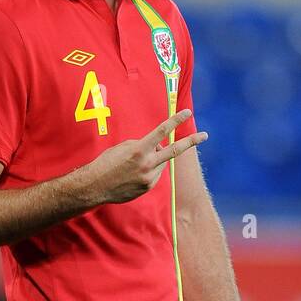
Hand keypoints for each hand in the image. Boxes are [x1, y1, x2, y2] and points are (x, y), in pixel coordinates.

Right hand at [79, 109, 207, 205]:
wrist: (95, 186)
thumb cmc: (107, 162)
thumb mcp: (124, 147)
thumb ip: (143, 145)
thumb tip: (158, 148)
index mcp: (140, 149)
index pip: (162, 131)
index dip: (176, 120)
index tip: (187, 112)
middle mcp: (147, 164)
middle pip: (175, 150)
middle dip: (191, 142)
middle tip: (205, 135)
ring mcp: (149, 178)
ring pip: (162, 163)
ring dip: (155, 160)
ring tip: (135, 165)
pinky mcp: (148, 187)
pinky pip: (155, 175)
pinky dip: (149, 171)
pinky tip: (133, 175)